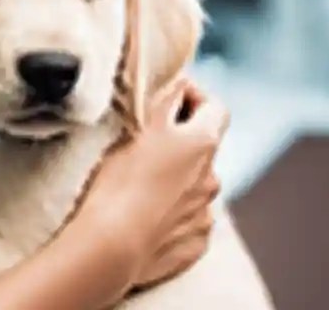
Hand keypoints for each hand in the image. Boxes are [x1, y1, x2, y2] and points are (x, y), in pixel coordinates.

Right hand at [72, 77, 228, 290]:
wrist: (112, 246)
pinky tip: (144, 217)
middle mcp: (213, 178)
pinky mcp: (194, 245)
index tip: (172, 96)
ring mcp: (205, 214)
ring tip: (140, 186)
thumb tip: (182, 83)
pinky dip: (171, 216)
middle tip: (145, 144)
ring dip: (176, 181)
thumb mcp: (140, 128)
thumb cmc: (122, 181)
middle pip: (203, 150)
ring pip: (195, 188)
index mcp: (202, 144)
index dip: (196, 97)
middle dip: (180, 143)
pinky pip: (187, 223)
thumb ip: (165, 100)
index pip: (216, 108)